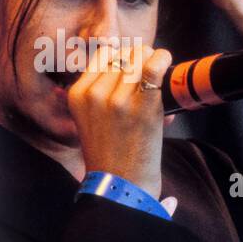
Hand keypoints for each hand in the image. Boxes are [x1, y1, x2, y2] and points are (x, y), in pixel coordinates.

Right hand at [68, 42, 171, 199]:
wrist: (122, 186)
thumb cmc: (112, 154)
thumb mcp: (91, 119)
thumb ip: (100, 92)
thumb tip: (130, 61)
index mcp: (77, 95)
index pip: (102, 55)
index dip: (122, 56)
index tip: (133, 64)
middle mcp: (94, 95)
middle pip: (122, 55)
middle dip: (138, 57)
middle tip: (148, 71)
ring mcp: (117, 101)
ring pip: (138, 58)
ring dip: (151, 59)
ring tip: (158, 70)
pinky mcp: (140, 108)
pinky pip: (153, 68)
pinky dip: (162, 59)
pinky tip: (165, 60)